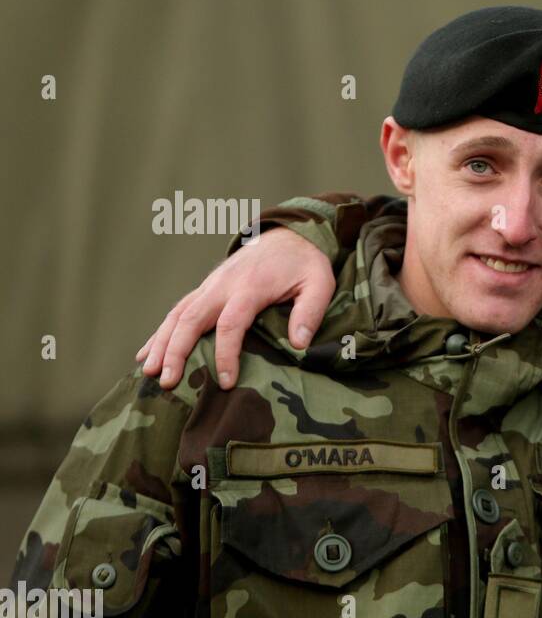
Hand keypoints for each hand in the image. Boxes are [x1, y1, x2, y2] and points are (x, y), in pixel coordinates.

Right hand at [137, 229, 336, 389]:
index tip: (225, 382)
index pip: (231, 324)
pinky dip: (161, 332)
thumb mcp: (319, 284)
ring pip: (178, 314)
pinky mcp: (205, 289)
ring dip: (161, 343)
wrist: (288, 234)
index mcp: (251, 287)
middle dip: (176, 351)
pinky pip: (177, 310)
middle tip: (166, 381)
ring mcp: (210, 286)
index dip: (226, 354)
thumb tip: (299, 345)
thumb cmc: (305, 264)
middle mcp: (223, 285)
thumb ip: (310, 312)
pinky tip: (146, 353)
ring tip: (148, 371)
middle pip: (192, 319)